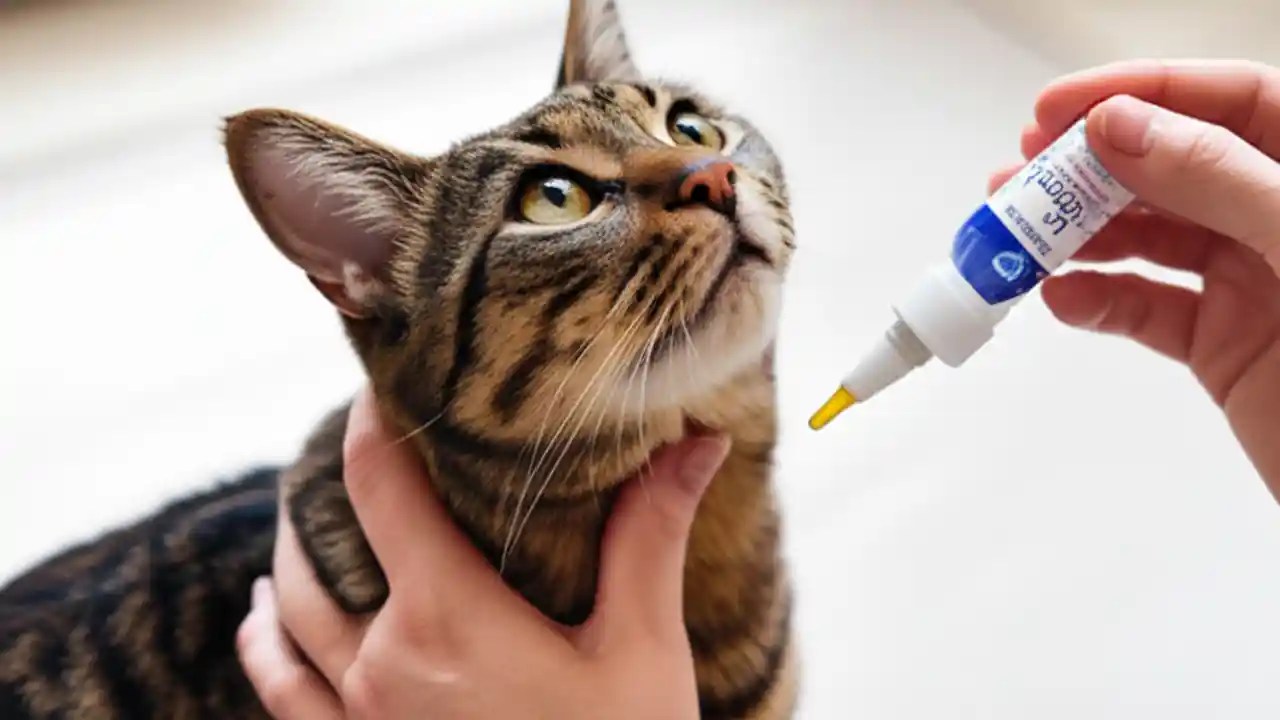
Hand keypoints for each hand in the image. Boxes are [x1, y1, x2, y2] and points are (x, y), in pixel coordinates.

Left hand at [236, 388, 726, 718]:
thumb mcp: (642, 648)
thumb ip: (651, 536)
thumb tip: (698, 443)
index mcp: (444, 618)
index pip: (377, 486)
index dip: (369, 422)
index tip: (380, 382)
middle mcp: (378, 663)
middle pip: (317, 542)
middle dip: (326, 483)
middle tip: (349, 440)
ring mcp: (355, 718)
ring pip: (288, 614)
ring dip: (290, 553)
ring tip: (302, 511)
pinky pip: (278, 690)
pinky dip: (262, 643)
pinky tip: (260, 618)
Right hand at [992, 59, 1279, 497]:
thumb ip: (1218, 178)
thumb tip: (1119, 129)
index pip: (1227, 101)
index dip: (1141, 91)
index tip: (1060, 111)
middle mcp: (1279, 218)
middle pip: (1170, 166)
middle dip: (1091, 168)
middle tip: (1020, 175)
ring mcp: (1250, 280)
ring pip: (1147, 238)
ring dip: (1077, 235)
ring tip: (1016, 240)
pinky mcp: (1221, 342)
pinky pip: (1144, 310)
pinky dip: (1096, 302)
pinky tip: (1060, 299)